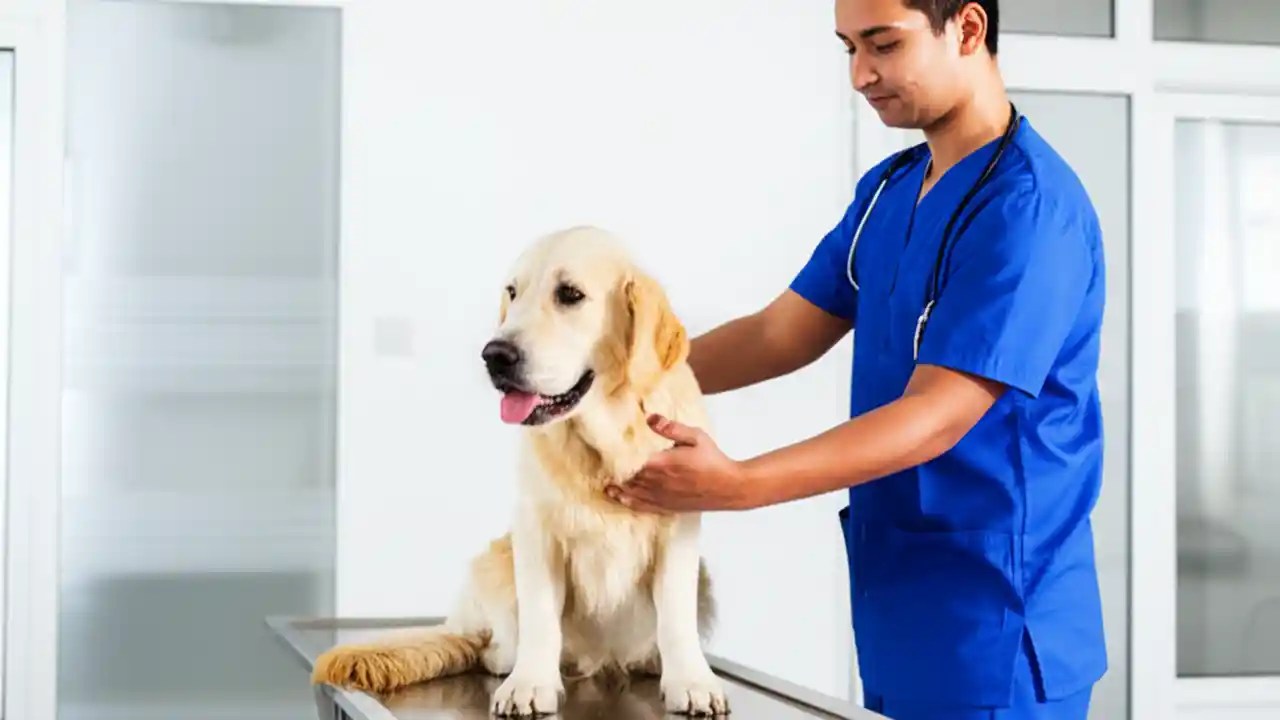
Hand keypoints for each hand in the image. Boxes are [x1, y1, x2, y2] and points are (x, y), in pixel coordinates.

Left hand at [605, 415, 752, 513]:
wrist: (729, 487)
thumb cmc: (714, 460)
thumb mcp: (695, 437)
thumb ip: (671, 428)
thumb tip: (650, 418)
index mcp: (662, 464)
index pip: (630, 462)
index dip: (616, 460)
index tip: (605, 456)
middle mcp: (658, 483)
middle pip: (628, 479)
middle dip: (615, 474)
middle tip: (601, 470)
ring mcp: (662, 497)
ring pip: (632, 494)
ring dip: (619, 490)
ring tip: (607, 487)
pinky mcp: (668, 507)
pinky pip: (643, 507)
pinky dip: (630, 503)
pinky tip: (624, 500)